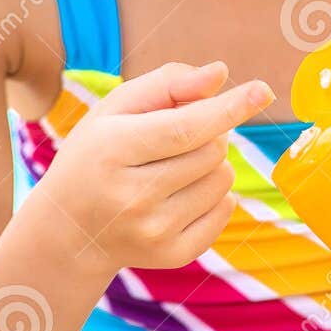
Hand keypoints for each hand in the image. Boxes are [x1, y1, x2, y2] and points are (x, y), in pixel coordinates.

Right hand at [29, 61, 272, 273]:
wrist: (69, 231)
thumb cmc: (97, 155)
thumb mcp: (115, 109)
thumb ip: (168, 84)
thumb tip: (220, 74)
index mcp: (113, 150)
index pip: (185, 128)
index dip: (228, 108)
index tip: (262, 90)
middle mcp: (132, 196)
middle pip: (213, 150)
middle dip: (209, 133)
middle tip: (175, 139)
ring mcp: (154, 232)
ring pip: (224, 178)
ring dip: (211, 164)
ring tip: (173, 168)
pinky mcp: (172, 256)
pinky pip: (225, 210)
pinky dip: (214, 195)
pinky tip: (179, 196)